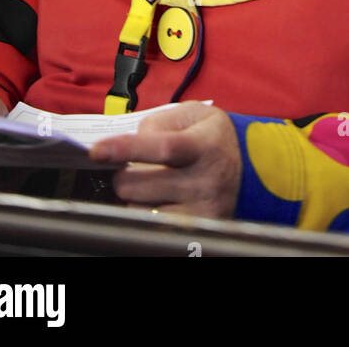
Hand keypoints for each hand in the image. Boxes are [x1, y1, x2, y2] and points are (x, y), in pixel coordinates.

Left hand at [89, 102, 240, 218]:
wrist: (252, 169)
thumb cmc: (213, 139)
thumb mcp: (194, 115)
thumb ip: (159, 122)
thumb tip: (127, 145)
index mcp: (204, 145)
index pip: (161, 147)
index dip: (126, 148)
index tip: (96, 151)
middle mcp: (204, 181)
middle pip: (139, 184)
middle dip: (124, 175)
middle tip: (134, 168)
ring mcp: (200, 212)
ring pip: (138, 210)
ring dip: (134, 197)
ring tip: (152, 185)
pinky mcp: (196, 232)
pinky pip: (150, 228)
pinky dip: (145, 214)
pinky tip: (157, 202)